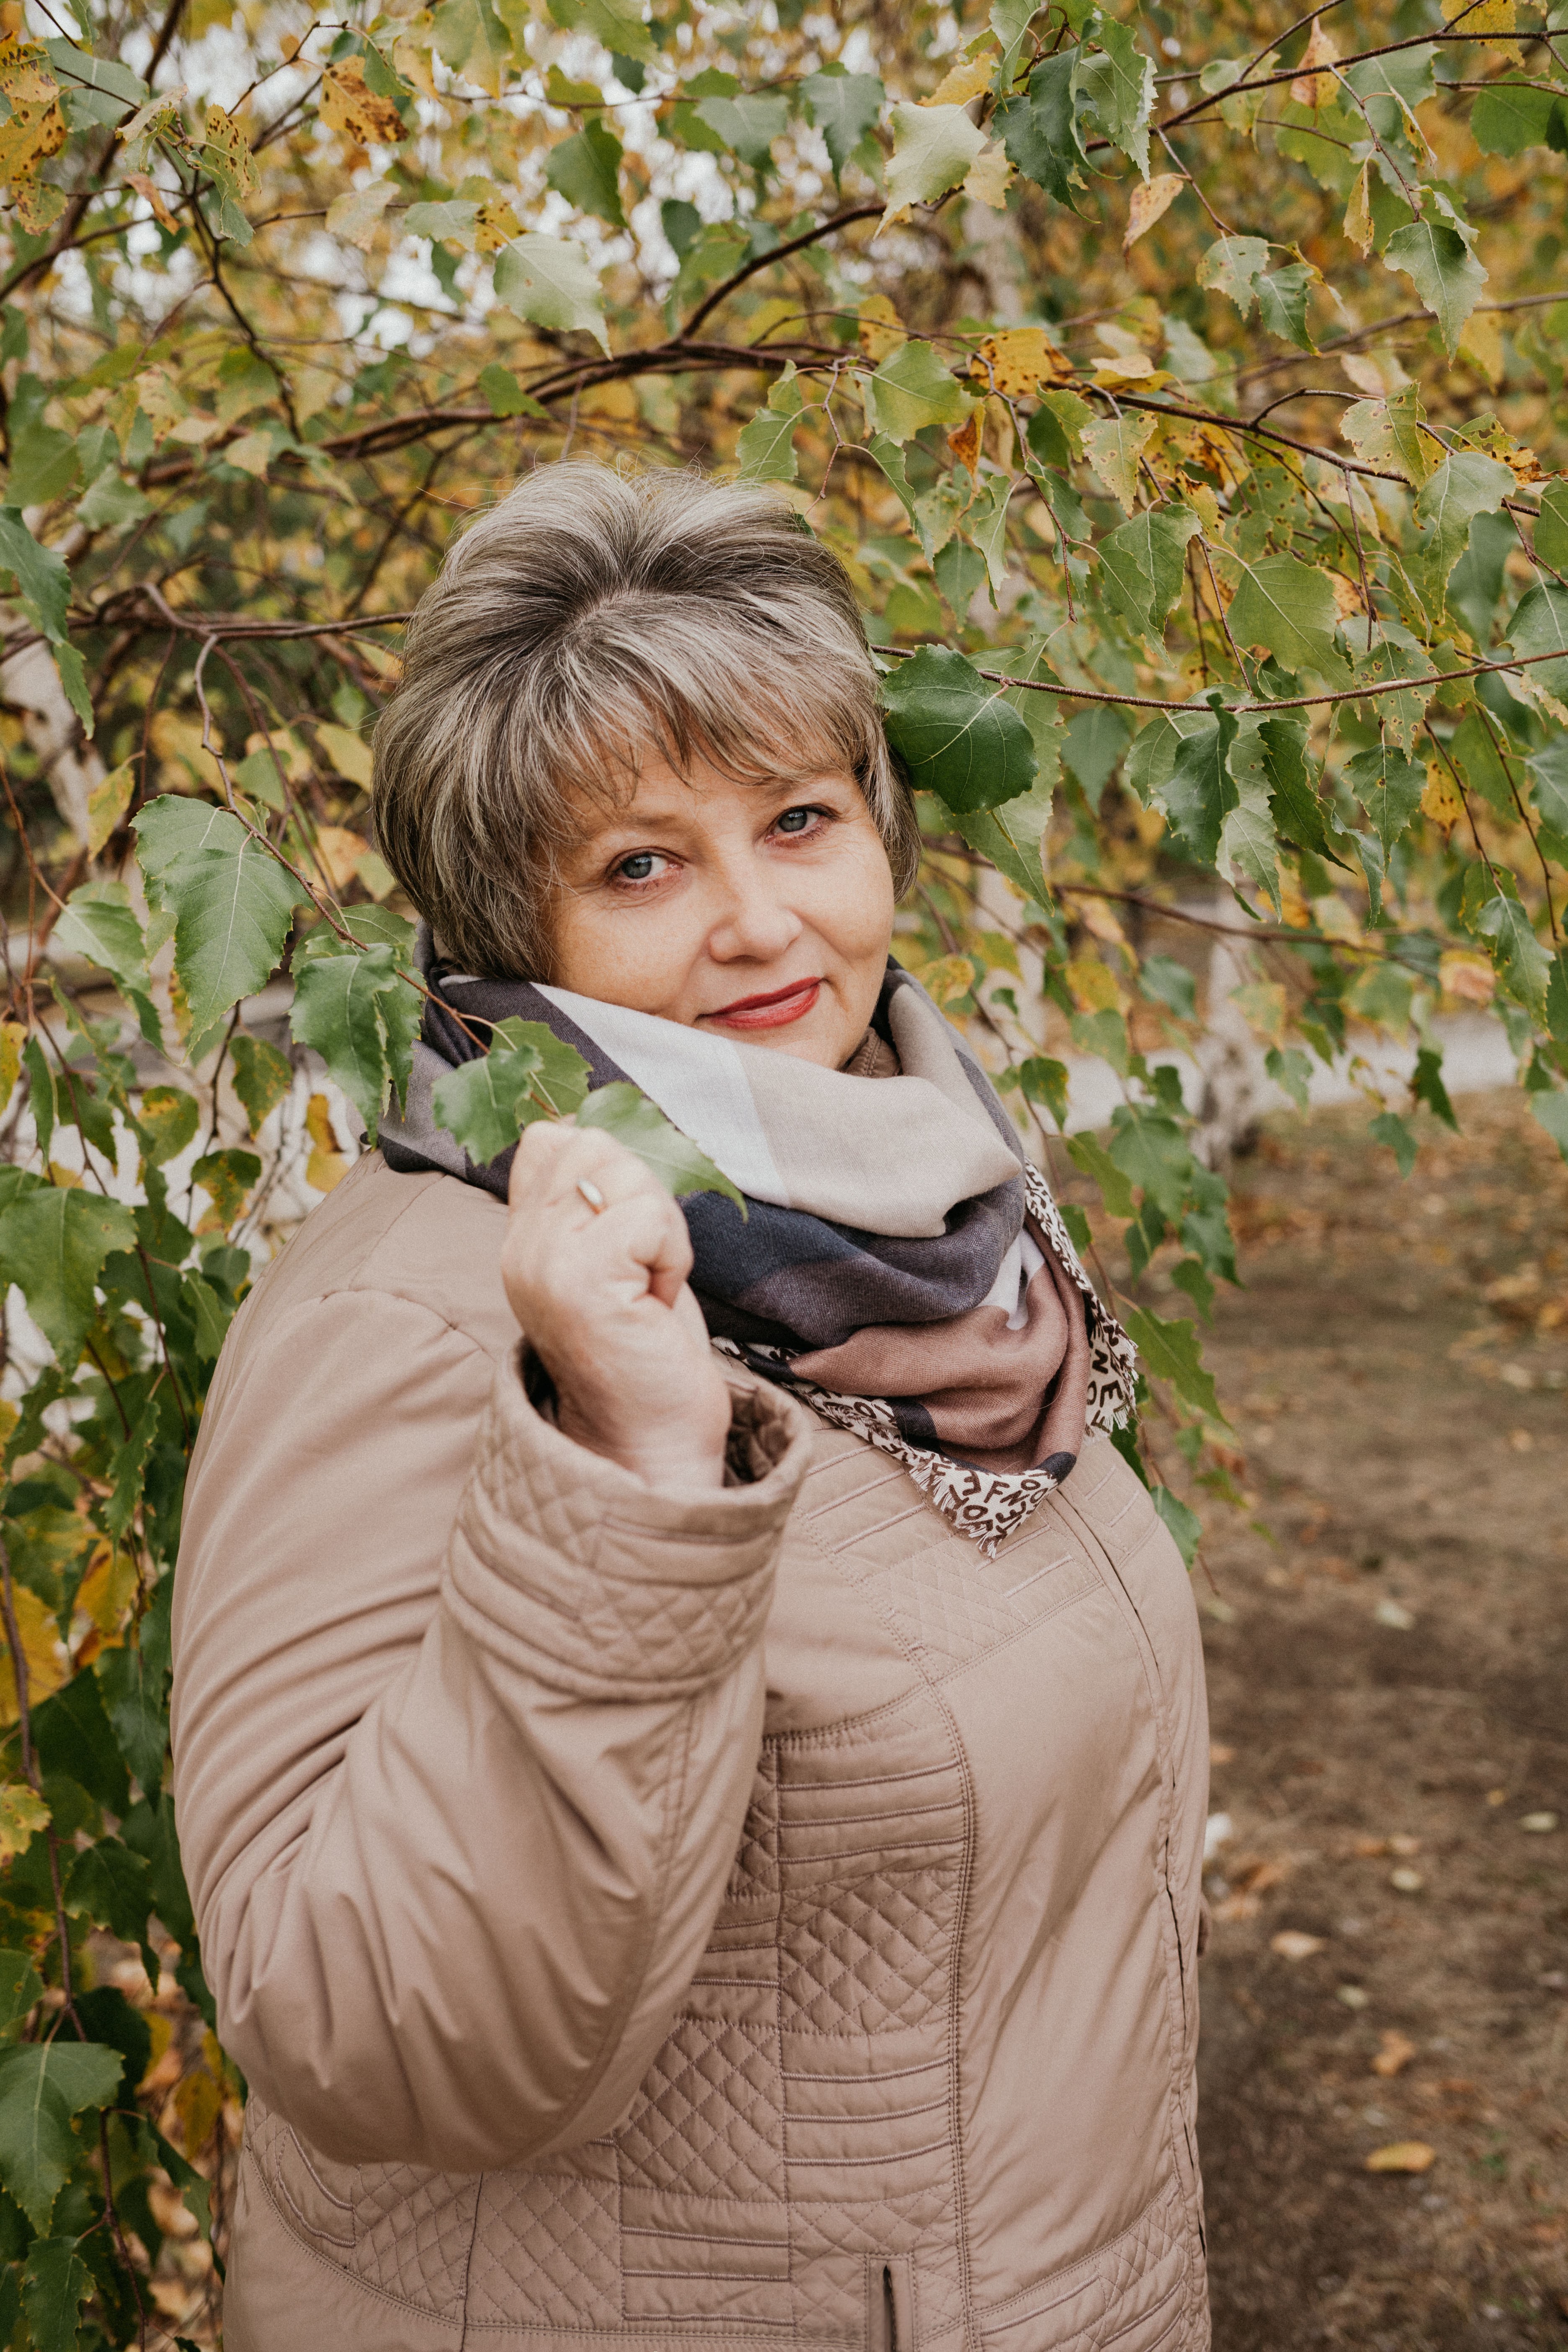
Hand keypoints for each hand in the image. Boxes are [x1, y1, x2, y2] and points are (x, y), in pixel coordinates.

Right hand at [500, 1121, 731, 1492]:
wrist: (647, 1440)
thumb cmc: (645, 1351)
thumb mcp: (612, 1263)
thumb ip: (595, 1204)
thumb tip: (603, 1133)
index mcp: (524, 1238)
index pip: (551, 1140)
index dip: (611, 1169)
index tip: (629, 1239)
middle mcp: (523, 1246)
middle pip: (595, 1145)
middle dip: (644, 1197)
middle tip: (645, 1267)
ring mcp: (546, 1262)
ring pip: (625, 1174)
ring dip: (662, 1229)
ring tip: (649, 1287)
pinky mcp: (583, 1280)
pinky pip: (648, 1217)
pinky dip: (672, 1256)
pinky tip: (657, 1302)